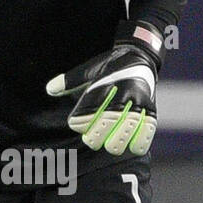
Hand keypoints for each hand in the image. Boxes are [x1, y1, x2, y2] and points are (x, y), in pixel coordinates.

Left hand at [46, 23, 161, 156]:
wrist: (140, 57)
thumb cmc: (109, 67)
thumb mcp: (88, 70)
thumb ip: (69, 81)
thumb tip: (49, 89)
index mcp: (106, 83)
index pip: (89, 110)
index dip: (80, 123)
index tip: (76, 125)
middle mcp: (123, 92)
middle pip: (107, 122)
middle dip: (96, 136)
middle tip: (91, 139)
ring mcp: (139, 102)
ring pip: (126, 130)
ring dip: (115, 142)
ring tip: (109, 144)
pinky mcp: (152, 110)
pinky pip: (147, 132)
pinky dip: (138, 143)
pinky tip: (129, 145)